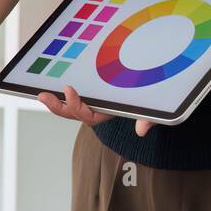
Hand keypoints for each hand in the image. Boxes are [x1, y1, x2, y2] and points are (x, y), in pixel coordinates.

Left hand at [36, 84, 156, 136]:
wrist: (167, 84)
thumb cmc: (161, 97)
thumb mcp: (158, 107)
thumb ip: (150, 118)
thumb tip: (142, 130)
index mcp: (112, 111)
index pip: (90, 116)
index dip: (77, 106)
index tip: (69, 89)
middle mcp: (103, 107)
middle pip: (76, 113)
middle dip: (59, 107)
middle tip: (43, 95)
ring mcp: (99, 98)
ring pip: (74, 105)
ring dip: (57, 101)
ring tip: (42, 93)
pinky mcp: (97, 85)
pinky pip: (78, 91)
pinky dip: (65, 91)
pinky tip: (53, 79)